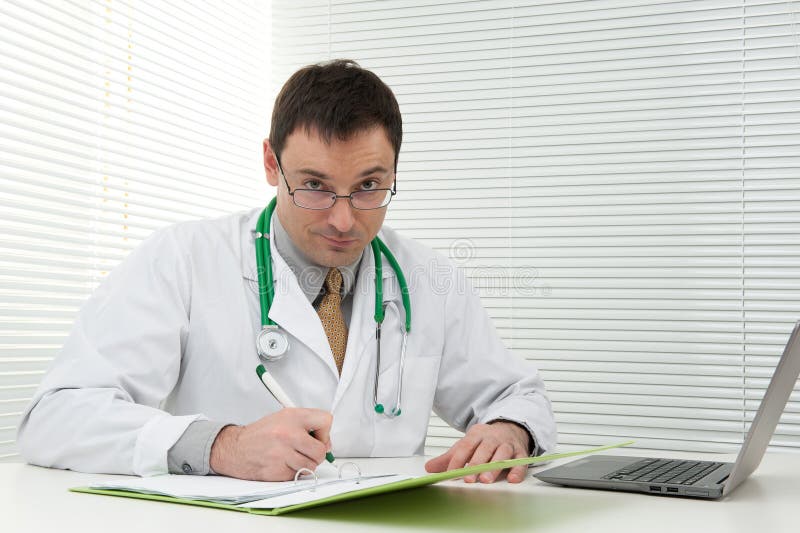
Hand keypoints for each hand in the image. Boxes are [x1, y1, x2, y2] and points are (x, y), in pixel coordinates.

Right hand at [209, 408, 332, 480]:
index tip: (317, 437)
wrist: (235, 448)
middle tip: (307, 452)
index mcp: (292, 416)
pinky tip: (281, 464)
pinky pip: (296, 475)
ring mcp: (282, 453)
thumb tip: (327, 444)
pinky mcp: (277, 470)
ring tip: (292, 457)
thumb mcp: (284, 418)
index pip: (326, 420)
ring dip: (304, 464)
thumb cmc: (261, 433)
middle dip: (317, 454)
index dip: (325, 432)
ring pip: (311, 466)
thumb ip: (307, 425)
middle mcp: (288, 433)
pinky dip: (292, 472)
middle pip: (321, 450)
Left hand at [424, 421, 530, 483]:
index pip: (465, 446)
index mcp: (476, 434)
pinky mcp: (521, 452)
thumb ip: (449, 458)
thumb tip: (429, 468)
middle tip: (469, 479)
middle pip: (484, 450)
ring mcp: (507, 445)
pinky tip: (512, 479)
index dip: (458, 460)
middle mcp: (492, 438)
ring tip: (486, 480)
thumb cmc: (485, 441)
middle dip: (476, 465)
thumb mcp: (466, 445)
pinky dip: (517, 470)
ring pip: (501, 455)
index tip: (450, 473)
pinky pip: (520, 461)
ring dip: (494, 468)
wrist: (509, 428)